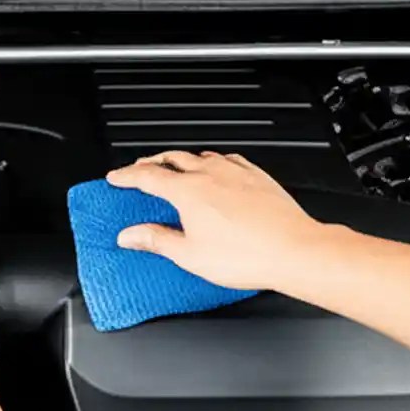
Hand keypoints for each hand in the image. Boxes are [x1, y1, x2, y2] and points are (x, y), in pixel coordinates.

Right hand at [107, 150, 326, 289]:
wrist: (294, 250)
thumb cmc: (246, 255)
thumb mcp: (190, 255)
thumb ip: (156, 240)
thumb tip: (130, 235)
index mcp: (188, 191)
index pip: (147, 176)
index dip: (127, 176)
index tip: (116, 178)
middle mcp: (211, 174)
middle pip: (172, 158)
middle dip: (151, 163)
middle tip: (139, 171)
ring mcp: (236, 172)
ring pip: (201, 155)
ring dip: (182, 159)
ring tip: (174, 168)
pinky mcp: (257, 176)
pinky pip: (229, 159)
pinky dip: (213, 160)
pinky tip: (216, 168)